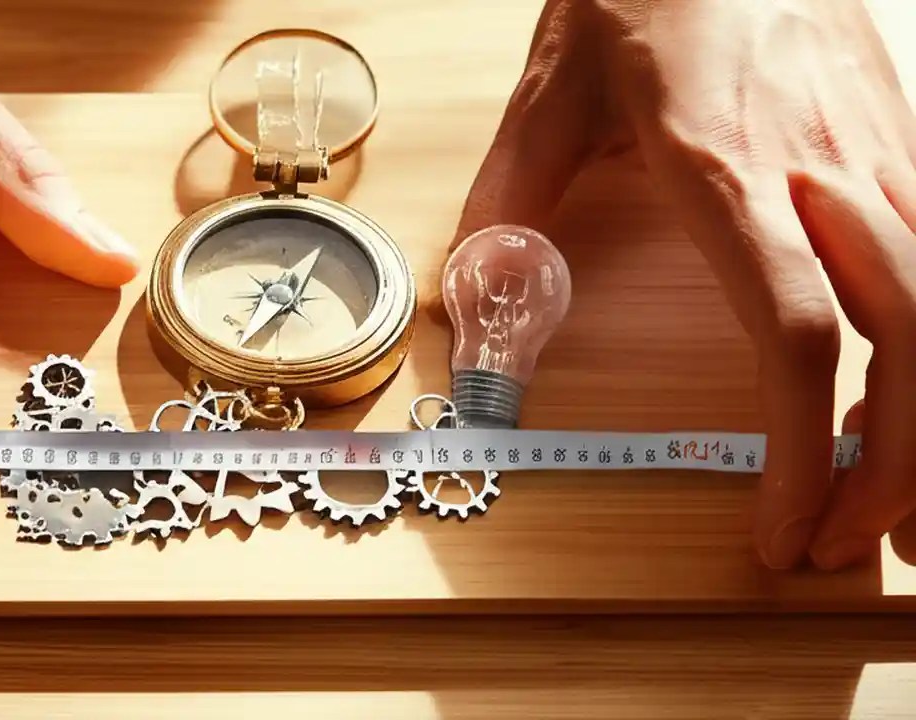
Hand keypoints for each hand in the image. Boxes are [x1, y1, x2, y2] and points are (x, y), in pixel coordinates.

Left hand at [459, 0, 915, 569]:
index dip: (804, 452)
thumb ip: (507, 207)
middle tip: (839, 545)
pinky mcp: (905, 137)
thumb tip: (473, 310)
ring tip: (885, 504)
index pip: (798, 335)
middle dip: (894, 468)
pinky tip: (906, 398)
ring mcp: (883, 151)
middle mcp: (826, 168)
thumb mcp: (551, 96)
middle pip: (912, 341)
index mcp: (729, 169)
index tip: (782, 530)